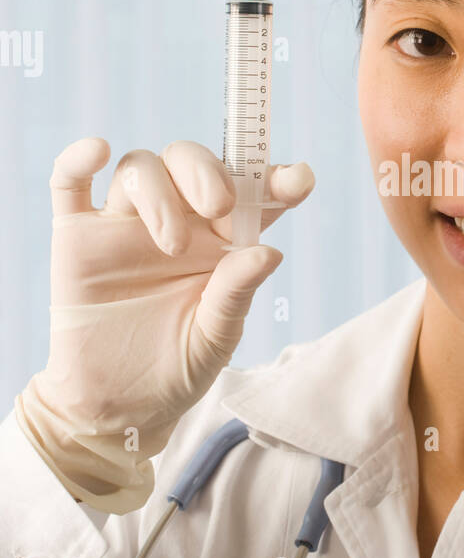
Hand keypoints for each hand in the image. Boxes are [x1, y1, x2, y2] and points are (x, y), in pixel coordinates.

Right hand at [15, 138, 314, 511]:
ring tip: (170, 244)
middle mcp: (175, 221)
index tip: (299, 180)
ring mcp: (123, 226)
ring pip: (139, 168)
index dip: (277, 179)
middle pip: (189, 161)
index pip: (252, 193)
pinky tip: (98, 150)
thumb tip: (267, 252)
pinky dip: (79, 158)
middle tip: (219, 207)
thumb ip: (234, 296)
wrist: (115, 407)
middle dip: (207, 172)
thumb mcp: (214, 341)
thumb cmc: (175, 370)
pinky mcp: (77, 237)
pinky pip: (70, 183)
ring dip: (157, 190)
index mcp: (220, 241)